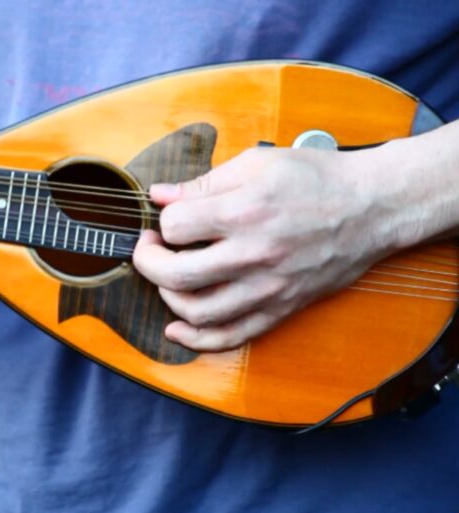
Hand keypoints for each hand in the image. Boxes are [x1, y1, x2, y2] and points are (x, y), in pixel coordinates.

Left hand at [133, 147, 394, 350]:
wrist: (373, 208)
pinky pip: (232, 336)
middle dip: (148, 262)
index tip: (166, 218)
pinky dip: (197, 340)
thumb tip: (160, 196)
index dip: (162, 222)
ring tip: (167, 278)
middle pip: (176, 274)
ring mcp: (268, 287)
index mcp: (246, 211)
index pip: (176, 227)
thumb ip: (204, 182)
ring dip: (168, 298)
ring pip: (198, 312)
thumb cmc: (317, 179)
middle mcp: (254, 254)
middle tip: (150, 249)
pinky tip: (177, 330)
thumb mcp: (258, 163)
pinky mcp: (280, 308)